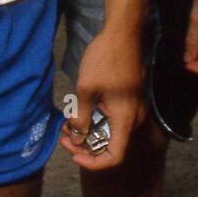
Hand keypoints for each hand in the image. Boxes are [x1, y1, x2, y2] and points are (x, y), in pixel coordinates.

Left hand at [60, 25, 145, 169]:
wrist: (122, 33)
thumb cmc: (104, 60)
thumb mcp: (85, 90)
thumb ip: (80, 118)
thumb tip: (77, 139)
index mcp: (125, 120)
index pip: (114, 157)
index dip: (93, 163)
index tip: (74, 155)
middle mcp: (133, 119)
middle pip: (111, 146)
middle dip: (85, 146)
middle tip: (63, 137)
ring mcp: (133, 109)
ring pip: (110, 133)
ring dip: (89, 133)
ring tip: (66, 125)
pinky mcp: (128, 101)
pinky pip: (113, 120)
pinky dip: (96, 121)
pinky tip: (78, 114)